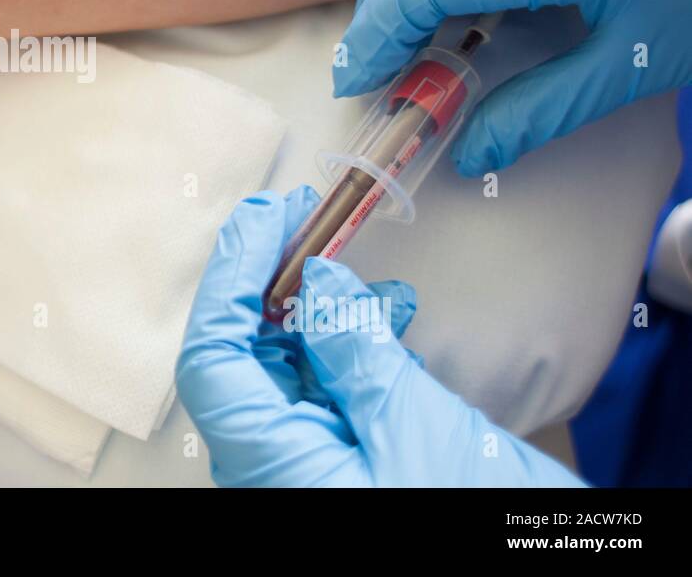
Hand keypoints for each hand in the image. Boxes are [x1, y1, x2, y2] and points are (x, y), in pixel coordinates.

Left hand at [176, 187, 582, 486]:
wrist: (546, 576)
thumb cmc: (477, 518)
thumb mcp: (419, 433)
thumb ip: (359, 354)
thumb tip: (316, 283)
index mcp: (271, 466)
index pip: (212, 356)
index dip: (231, 277)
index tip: (266, 217)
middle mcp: (272, 470)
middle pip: (243, 358)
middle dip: (272, 283)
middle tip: (309, 222)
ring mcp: (304, 472)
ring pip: (285, 375)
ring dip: (318, 315)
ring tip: (367, 272)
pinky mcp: (339, 474)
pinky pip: (323, 402)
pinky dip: (349, 355)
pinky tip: (390, 323)